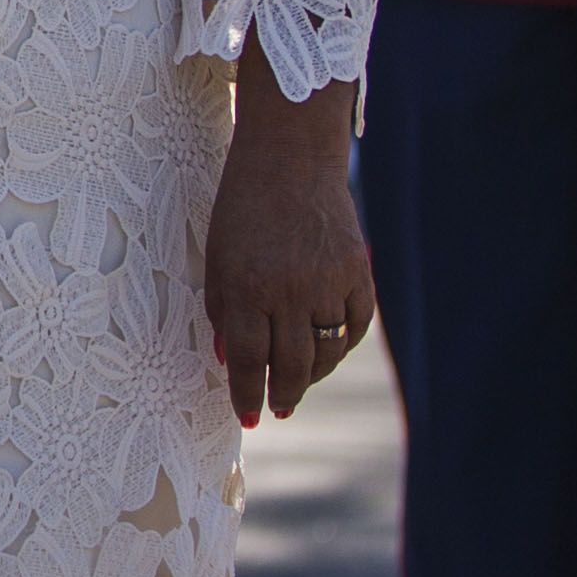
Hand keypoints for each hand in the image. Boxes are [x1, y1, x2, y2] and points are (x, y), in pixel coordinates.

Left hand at [199, 102, 375, 429]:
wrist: (291, 158)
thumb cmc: (243, 208)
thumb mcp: (217, 258)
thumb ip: (224, 311)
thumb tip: (229, 361)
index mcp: (248, 287)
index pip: (250, 360)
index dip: (247, 395)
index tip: (248, 417)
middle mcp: (291, 289)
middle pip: (292, 364)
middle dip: (284, 394)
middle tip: (278, 408)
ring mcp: (330, 280)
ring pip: (327, 350)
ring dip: (314, 375)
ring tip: (300, 384)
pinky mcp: (358, 270)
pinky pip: (356, 324)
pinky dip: (343, 343)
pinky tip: (329, 351)